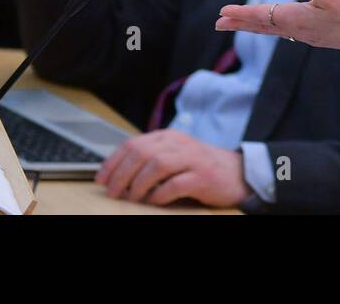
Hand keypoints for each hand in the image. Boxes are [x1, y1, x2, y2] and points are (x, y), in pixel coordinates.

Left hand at [95, 129, 251, 206]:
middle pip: (141, 153)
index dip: (113, 162)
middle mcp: (179, 143)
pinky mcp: (203, 177)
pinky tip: (154, 201)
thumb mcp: (174, 155)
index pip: (133, 144)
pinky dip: (160, 195)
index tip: (101, 179)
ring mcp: (192, 158)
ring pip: (156, 165)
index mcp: (168, 137)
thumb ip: (151, 158)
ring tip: (132, 198)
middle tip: (112, 192)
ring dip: (138, 184)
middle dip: (121, 175)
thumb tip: (117, 175)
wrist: (237, 173)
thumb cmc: (200, 167)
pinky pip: (175, 184)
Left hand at [215, 0, 339, 78]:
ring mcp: (309, 35)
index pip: (262, 16)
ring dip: (257, 25)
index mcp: (298, 18)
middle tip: (219, 23)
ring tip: (243, 24)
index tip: (221, 14)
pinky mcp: (319, 36)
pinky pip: (288, 31)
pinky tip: (280, 26)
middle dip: (241, 23)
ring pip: (275, 29)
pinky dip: (274, 27)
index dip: (241, 13)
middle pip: (264, 26)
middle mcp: (299, 30)